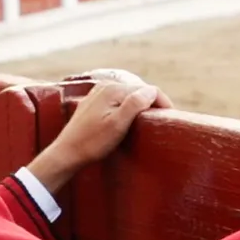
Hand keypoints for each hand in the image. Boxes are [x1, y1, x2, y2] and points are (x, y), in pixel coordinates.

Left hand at [29, 70, 171, 191]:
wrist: (67, 152)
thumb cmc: (92, 142)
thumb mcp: (118, 125)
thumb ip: (135, 104)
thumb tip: (152, 90)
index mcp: (113, 89)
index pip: (148, 89)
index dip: (162, 102)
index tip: (172, 117)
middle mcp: (105, 86)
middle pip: (138, 90)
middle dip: (153, 102)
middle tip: (164, 119)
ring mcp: (98, 93)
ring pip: (128, 94)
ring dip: (141, 104)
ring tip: (151, 119)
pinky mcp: (94, 103)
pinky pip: (118, 100)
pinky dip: (128, 106)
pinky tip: (131, 118)